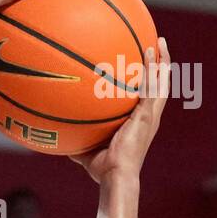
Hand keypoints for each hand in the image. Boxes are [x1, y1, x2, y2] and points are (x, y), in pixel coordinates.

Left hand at [70, 37, 171, 182]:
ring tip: (158, 41)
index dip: (147, 80)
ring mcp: (150, 115)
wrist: (114, 176)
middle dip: (158, 64)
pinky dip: (153, 69)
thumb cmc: (102, 168)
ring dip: (160, 60)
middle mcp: (148, 116)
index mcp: (138, 122)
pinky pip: (152, 86)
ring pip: (160, 82)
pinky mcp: (147, 115)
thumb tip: (56, 133)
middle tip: (155, 44)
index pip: (145, 96)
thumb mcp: (86, 148)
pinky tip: (150, 53)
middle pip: (158, 84)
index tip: (142, 65)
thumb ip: (76, 138)